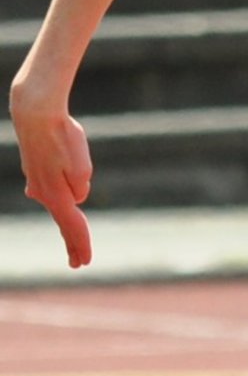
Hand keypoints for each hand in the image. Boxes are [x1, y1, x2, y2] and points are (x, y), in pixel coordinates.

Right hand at [9, 83, 92, 266]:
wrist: (35, 111)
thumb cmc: (62, 136)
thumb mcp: (81, 165)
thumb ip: (80, 186)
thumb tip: (75, 198)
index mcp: (56, 194)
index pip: (72, 226)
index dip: (80, 245)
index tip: (85, 262)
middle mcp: (43, 191)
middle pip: (63, 222)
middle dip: (73, 243)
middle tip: (79, 263)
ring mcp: (37, 180)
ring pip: (56, 205)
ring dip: (65, 224)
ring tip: (73, 243)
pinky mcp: (36, 169)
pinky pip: (48, 190)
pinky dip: (54, 202)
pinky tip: (46, 202)